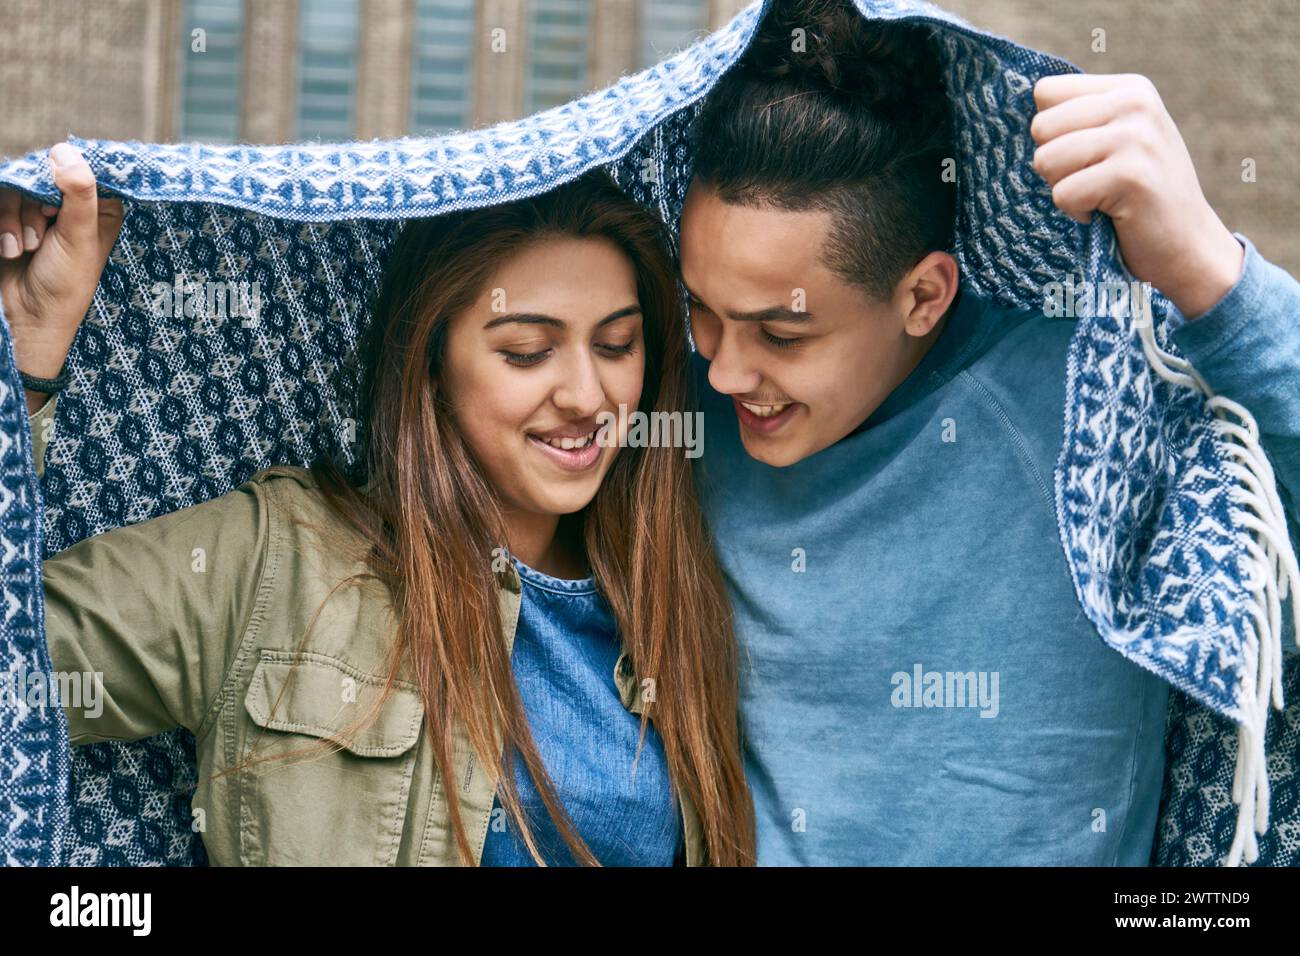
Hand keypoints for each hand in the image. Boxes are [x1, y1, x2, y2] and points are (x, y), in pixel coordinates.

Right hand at [0, 142, 124, 411]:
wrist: (31, 317)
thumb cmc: (65, 283)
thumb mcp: (78, 237)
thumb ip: (78, 194)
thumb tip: (64, 151)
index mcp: (99, 207)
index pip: (84, 168)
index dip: (66, 176)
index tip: (58, 202)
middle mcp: (70, 206)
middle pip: (42, 174)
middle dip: (34, 205)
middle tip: (41, 236)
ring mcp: (39, 212)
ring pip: (17, 187)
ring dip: (16, 218)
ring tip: (24, 249)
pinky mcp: (12, 221)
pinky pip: (1, 201)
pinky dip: (2, 225)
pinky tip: (10, 251)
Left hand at [1030, 73, 1244, 319]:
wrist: (1188, 243)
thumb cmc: (1140, 194)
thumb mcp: (1117, 139)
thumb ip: (1079, 117)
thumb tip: (1021, 106)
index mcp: (1129, 88)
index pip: (1046, 92)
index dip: (1051, 133)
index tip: (1086, 154)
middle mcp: (1135, 103)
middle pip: (1040, 127)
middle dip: (1054, 164)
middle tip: (1092, 181)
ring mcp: (1135, 137)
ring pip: (1046, 160)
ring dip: (1064, 189)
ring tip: (1100, 195)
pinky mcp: (1130, 175)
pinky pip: (1063, 194)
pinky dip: (1077, 213)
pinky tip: (1109, 212)